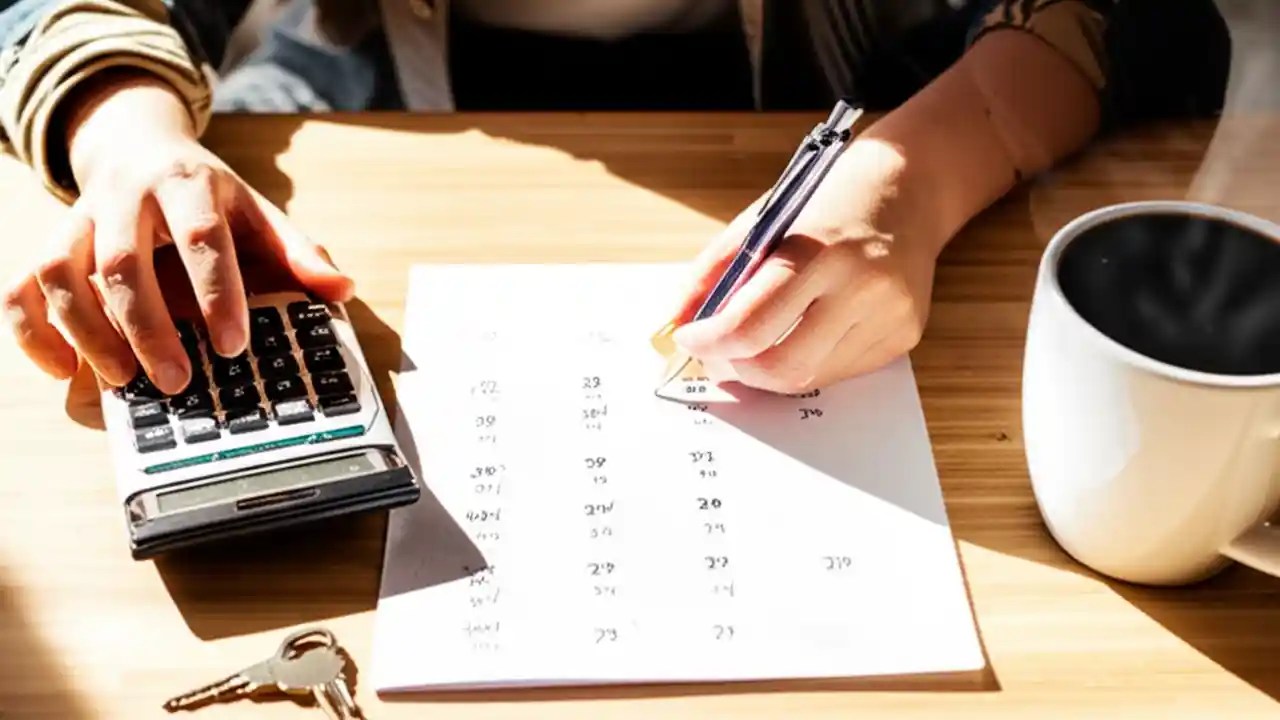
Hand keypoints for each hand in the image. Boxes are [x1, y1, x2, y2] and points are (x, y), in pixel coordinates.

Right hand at [2, 71, 352, 393]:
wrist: (140, 146)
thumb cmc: (208, 194)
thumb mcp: (258, 212)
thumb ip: (298, 252)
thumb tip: (342, 289)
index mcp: (188, 185)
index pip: (202, 237)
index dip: (217, 292)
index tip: (233, 344)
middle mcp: (126, 197)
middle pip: (123, 262)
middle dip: (148, 327)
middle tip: (176, 380)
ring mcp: (80, 217)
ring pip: (60, 270)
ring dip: (86, 330)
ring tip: (122, 379)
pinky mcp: (50, 240)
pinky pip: (21, 283)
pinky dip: (32, 330)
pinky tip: (61, 370)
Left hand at [666, 141, 942, 393]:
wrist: (907, 188)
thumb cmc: (827, 201)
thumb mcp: (761, 220)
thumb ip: (713, 273)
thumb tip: (677, 325)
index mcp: (819, 249)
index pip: (750, 324)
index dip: (709, 342)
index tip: (688, 338)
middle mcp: (861, 286)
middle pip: (781, 366)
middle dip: (735, 369)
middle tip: (715, 354)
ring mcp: (889, 315)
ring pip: (810, 378)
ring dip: (767, 371)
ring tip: (752, 344)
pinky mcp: (905, 335)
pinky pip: (839, 371)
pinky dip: (806, 362)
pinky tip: (801, 333)